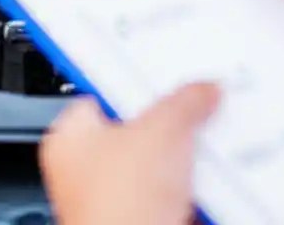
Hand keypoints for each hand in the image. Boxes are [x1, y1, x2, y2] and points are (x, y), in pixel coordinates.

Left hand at [41, 83, 220, 224]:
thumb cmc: (119, 206)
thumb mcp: (162, 129)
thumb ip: (185, 101)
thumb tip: (203, 91)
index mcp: (69, 139)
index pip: (100, 95)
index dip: (135, 82)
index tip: (165, 74)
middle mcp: (86, 173)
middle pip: (136, 131)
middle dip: (171, 122)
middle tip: (199, 105)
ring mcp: (116, 202)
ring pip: (160, 167)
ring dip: (187, 158)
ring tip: (211, 142)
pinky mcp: (143, 222)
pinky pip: (176, 196)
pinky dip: (195, 189)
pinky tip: (213, 180)